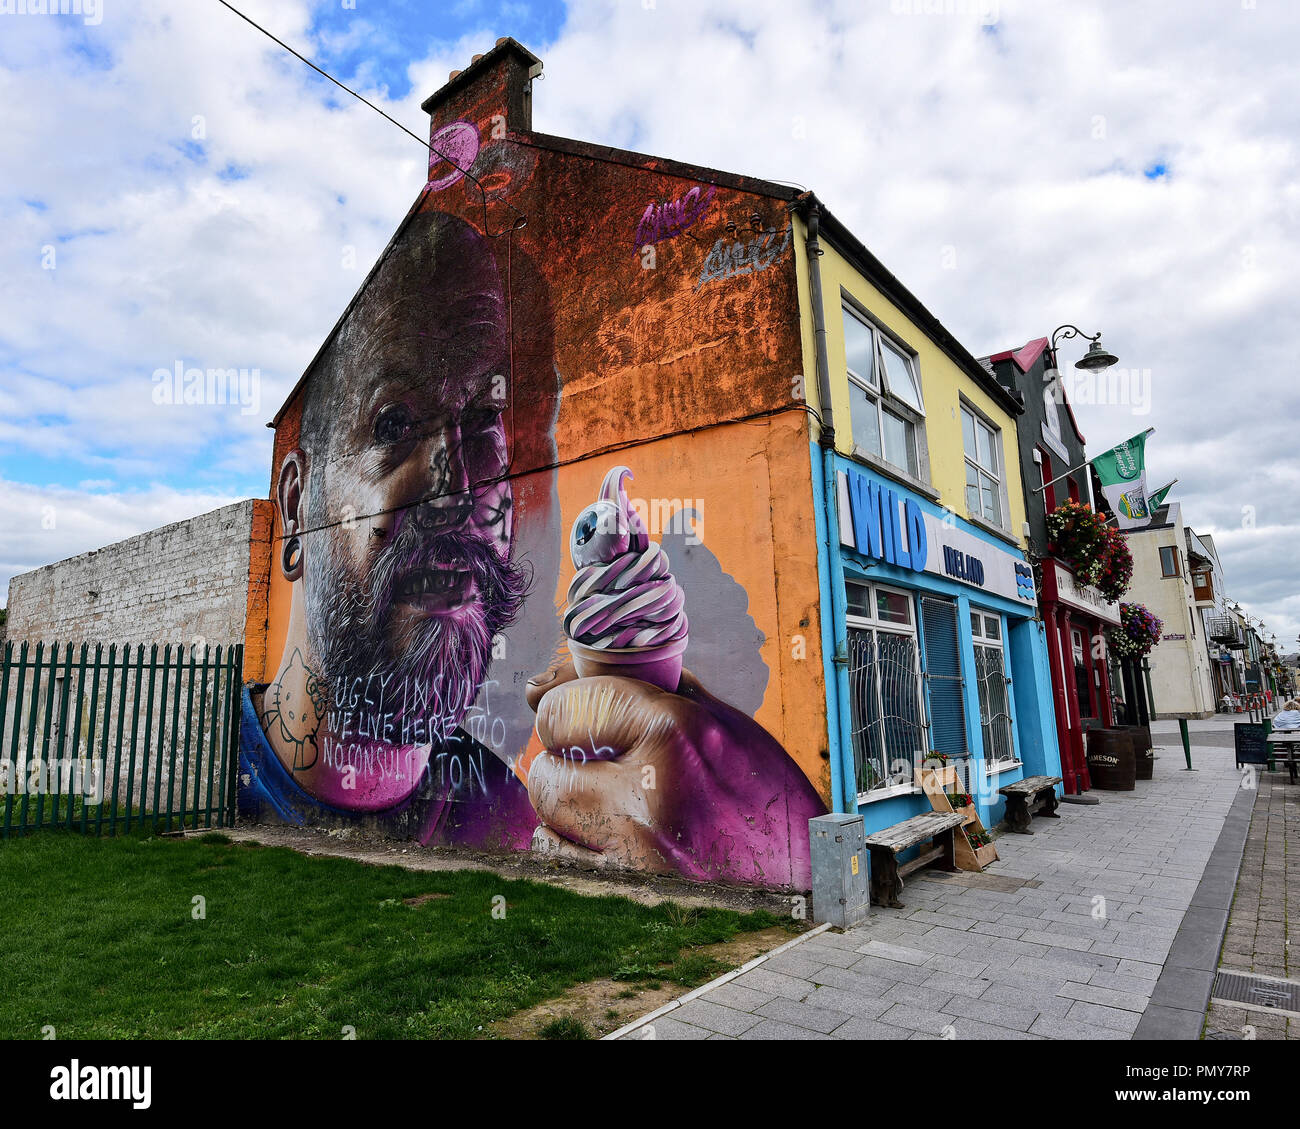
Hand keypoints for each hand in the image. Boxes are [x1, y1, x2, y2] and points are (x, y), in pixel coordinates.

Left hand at [523, 661, 825, 886]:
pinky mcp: (626, 900)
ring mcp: (635, 856)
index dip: (562, 708)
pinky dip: (574, 847)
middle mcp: (650, 794)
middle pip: (547, 766)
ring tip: (606, 800)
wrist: (811, 885)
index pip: (567, 707)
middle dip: (562, 759)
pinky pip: (560, 862)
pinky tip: (609, 840)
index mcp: (678, 734)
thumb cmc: (771, 800)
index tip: (570, 714)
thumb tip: (585, 668)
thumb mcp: (730, 727)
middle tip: (585, 758)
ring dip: (565, 805)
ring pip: (547, 818)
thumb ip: (660, 694)